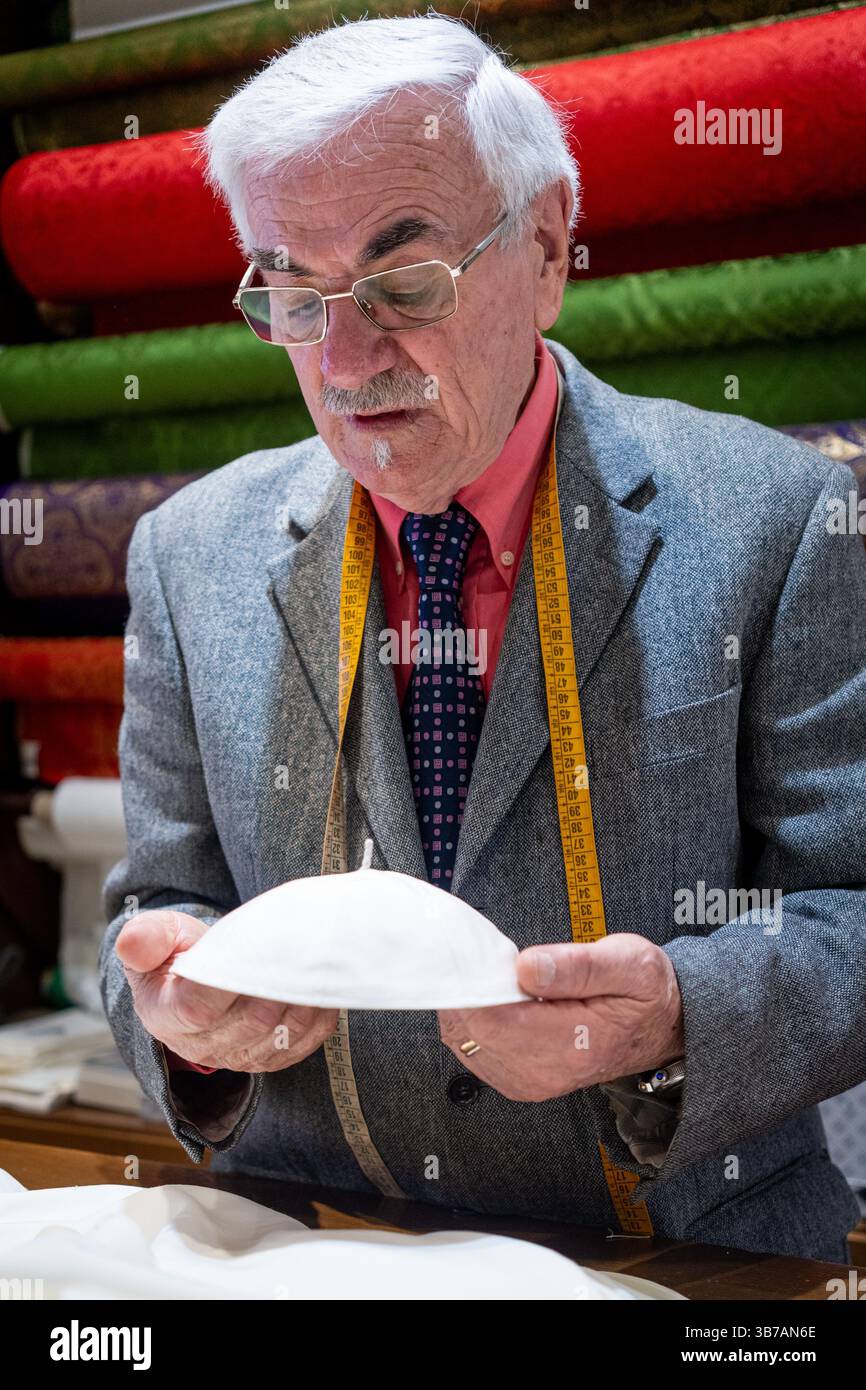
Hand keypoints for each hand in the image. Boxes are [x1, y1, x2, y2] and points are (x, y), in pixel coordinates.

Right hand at [115, 909, 338, 1071]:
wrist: (195, 982)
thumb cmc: (176, 955)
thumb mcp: (156, 936)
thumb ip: (145, 937)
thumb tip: (132, 942)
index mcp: (167, 1015)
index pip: (199, 1007)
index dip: (231, 984)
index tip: (256, 952)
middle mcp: (201, 1045)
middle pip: (250, 1022)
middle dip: (279, 987)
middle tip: (300, 952)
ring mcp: (237, 1057)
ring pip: (279, 1036)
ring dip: (303, 1002)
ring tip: (313, 967)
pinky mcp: (267, 1060)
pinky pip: (299, 1047)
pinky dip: (316, 1020)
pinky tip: (320, 992)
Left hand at [438, 934, 683, 1101]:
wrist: (660, 1029)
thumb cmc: (645, 993)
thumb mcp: (630, 963)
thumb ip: (577, 966)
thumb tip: (527, 967)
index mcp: (571, 1045)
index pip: (491, 1020)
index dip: (475, 982)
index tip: (480, 952)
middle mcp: (544, 1073)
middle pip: (470, 1030)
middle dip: (470, 989)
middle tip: (491, 957)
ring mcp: (528, 1080)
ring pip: (463, 1039)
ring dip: (469, 1003)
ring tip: (499, 976)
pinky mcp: (517, 1078)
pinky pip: (471, 1047)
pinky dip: (473, 1018)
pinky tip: (498, 997)